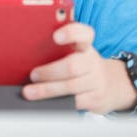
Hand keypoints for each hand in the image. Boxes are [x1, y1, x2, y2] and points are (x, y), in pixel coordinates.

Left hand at [22, 22, 136, 113]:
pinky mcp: (95, 99)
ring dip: (47, 89)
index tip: (56, 36)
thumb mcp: (75, 52)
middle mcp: (92, 62)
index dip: (71, 34)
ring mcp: (95, 81)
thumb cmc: (82, 64)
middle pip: (72, 65)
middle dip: (49, 72)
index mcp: (85, 46)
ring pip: (70, 86)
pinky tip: (44, 103)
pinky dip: (56, 102)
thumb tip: (24, 44)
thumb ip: (56, 47)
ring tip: (29, 91)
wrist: (112, 85)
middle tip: (33, 75)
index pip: (84, 34)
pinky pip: (74, 102)